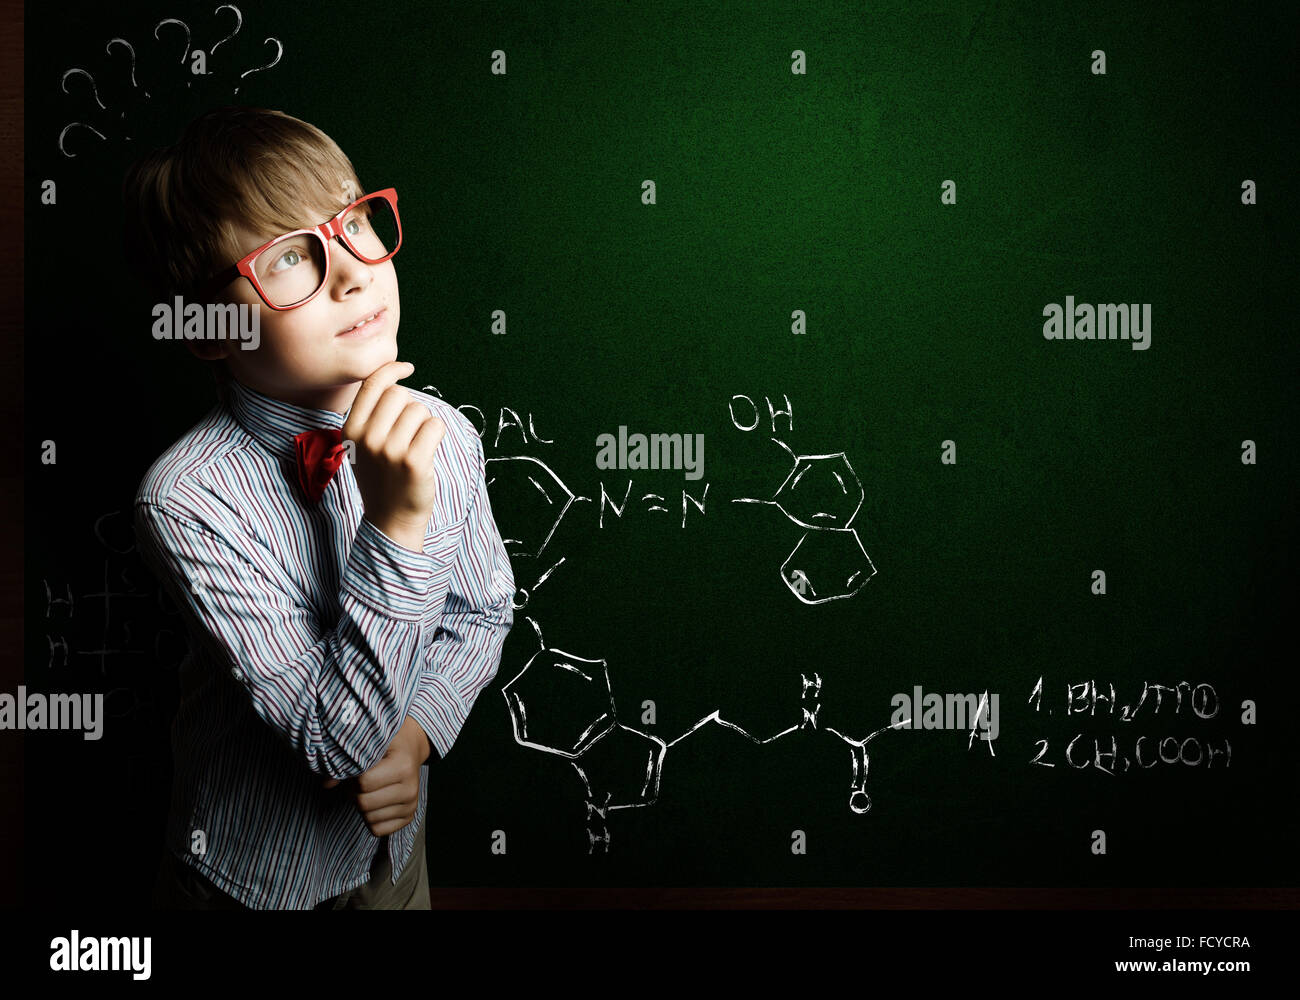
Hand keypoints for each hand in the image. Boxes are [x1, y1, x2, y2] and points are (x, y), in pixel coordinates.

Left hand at [321, 716, 430, 835]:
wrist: (412, 746)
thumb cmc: (389, 742)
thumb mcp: (372, 742)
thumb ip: (348, 760)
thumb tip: (327, 784)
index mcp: (403, 766)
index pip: (364, 783)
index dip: (352, 778)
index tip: (354, 769)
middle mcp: (411, 789)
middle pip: (364, 803)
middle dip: (353, 793)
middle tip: (356, 782)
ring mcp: (411, 805)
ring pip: (369, 818)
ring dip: (361, 806)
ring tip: (367, 790)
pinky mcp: (409, 817)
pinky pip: (377, 830)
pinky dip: (370, 819)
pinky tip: (374, 802)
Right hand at [343, 360, 446, 551]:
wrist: (391, 519)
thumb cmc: (382, 476)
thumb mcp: (363, 444)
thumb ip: (372, 413)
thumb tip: (395, 374)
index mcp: (351, 429)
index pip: (372, 384)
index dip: (392, 370)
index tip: (407, 367)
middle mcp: (367, 437)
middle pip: (399, 394)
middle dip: (410, 407)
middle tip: (408, 433)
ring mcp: (389, 449)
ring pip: (420, 410)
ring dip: (424, 424)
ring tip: (415, 447)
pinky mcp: (413, 460)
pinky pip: (435, 425)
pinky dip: (437, 434)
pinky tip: (427, 451)